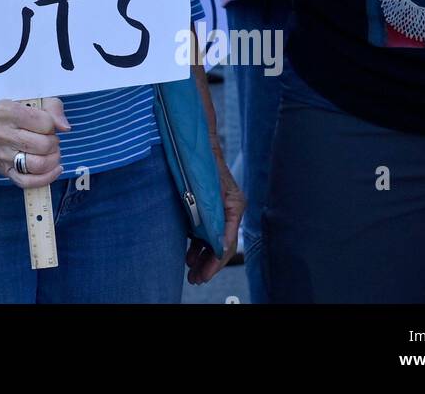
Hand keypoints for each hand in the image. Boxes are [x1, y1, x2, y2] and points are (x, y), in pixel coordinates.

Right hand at [0, 98, 70, 188]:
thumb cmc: (7, 111)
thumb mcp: (27, 98)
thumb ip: (51, 107)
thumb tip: (65, 127)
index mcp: (6, 111)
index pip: (45, 123)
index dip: (52, 124)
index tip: (46, 123)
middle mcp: (0, 133)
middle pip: (43, 145)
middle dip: (54, 143)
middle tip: (50, 139)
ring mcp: (0, 154)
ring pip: (38, 165)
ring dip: (53, 160)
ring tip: (52, 153)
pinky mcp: (2, 170)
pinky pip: (27, 182)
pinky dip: (46, 179)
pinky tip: (54, 170)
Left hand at [185, 148, 244, 284]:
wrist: (195, 144)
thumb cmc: (204, 163)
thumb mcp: (209, 191)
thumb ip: (213, 217)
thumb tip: (217, 245)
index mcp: (234, 207)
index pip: (227, 243)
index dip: (216, 261)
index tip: (205, 274)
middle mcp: (228, 210)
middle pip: (221, 245)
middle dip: (209, 265)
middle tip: (196, 279)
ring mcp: (217, 209)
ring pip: (212, 240)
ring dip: (202, 258)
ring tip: (192, 273)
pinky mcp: (206, 207)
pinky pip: (204, 231)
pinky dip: (198, 245)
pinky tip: (190, 255)